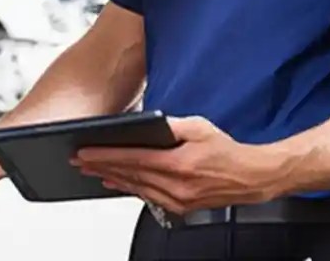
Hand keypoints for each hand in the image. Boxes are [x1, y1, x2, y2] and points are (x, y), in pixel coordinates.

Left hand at [70, 116, 289, 215]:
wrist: (251, 177)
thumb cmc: (227, 151)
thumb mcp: (198, 127)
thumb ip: (171, 125)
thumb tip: (148, 122)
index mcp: (178, 164)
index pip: (132, 159)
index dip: (105, 156)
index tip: (85, 152)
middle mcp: (176, 186)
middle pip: (129, 175)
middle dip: (100, 167)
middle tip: (78, 161)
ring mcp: (178, 200)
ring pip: (135, 188)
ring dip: (111, 179)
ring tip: (91, 171)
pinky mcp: (180, 207)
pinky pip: (148, 197)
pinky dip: (130, 188)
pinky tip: (116, 183)